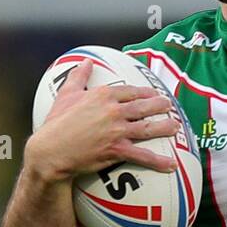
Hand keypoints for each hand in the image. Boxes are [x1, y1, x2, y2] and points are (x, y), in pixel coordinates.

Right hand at [26, 58, 179, 180]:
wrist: (51, 150)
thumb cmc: (56, 123)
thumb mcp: (66, 94)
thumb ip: (78, 76)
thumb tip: (85, 62)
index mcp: (103, 95)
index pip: (130, 91)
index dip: (144, 93)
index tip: (153, 94)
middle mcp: (113, 111)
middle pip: (144, 106)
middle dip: (160, 106)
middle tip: (169, 106)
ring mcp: (117, 130)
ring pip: (148, 128)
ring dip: (165, 127)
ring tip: (175, 126)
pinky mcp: (116, 149)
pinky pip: (142, 155)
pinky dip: (158, 160)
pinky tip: (170, 164)